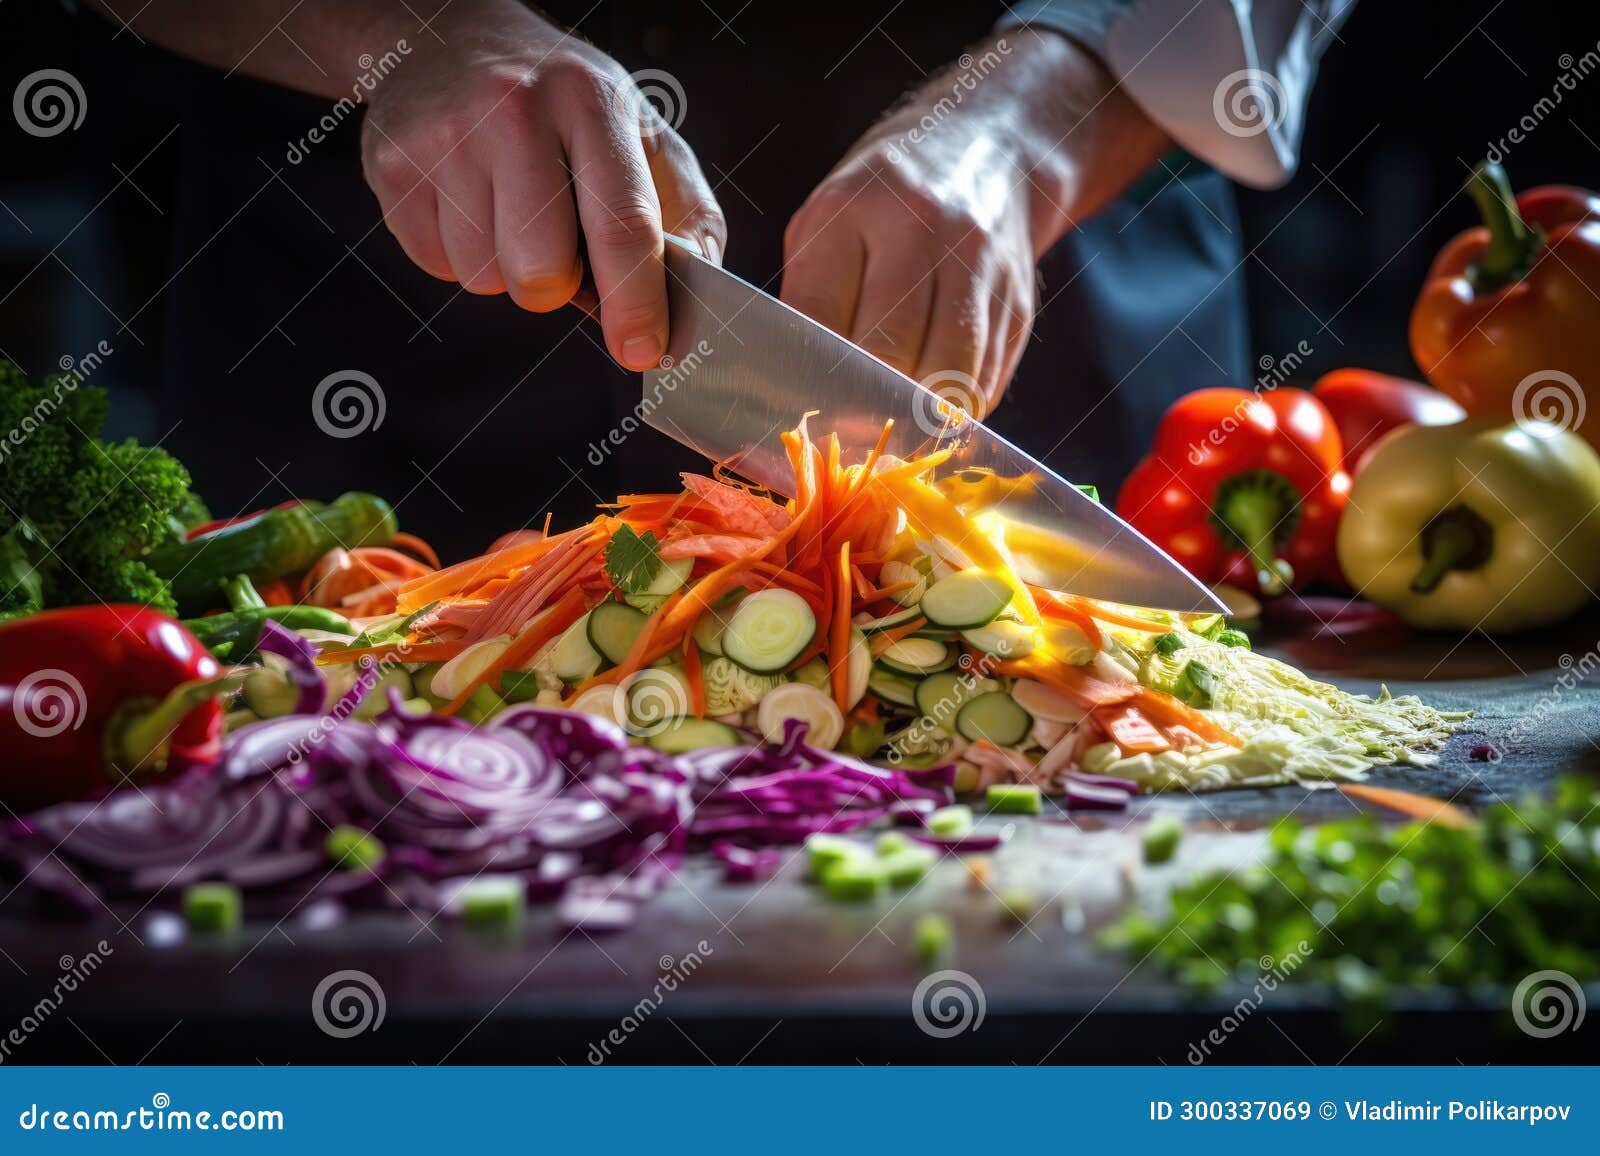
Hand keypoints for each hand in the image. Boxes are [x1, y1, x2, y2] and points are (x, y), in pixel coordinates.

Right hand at [359, 0, 725, 369]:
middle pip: (541, 272)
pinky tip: (468, 199)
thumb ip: (685, 215)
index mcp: (591, 102)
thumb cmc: (563, 102)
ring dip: (506, 266)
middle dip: (557, 286)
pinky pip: (438, 267)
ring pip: (486, 278)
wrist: (449, 38)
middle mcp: (514, 111)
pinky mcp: (392, 165)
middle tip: (558, 242)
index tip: (643, 352)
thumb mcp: (641, 132)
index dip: (636, 302)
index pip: (622, 223)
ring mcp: (444, 136)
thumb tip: (700, 298)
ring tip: (507, 204)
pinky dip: (460, 254)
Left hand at [782, 32, 1167, 411]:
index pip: (821, 319)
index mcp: (854, 207)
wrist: (985, 147)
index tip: (798, 416)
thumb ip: (810, 299)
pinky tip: (931, 415)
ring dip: (915, 422)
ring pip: (945, 378)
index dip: (808, 379)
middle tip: (842, 442)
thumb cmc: (882, 200)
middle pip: (888, 354)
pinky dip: (953, 411)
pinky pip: (983, 382)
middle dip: (861, 409)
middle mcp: (923, 228)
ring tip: (889, 439)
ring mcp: (980, 264)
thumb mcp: (826, 223)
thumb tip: (798, 394)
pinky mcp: (1019, 301)